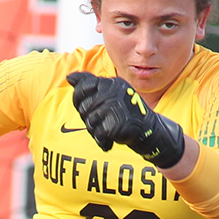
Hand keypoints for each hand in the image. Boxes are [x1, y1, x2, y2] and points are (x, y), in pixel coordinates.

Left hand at [66, 71, 185, 168]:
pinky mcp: (118, 125)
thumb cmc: (125, 113)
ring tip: (109, 130)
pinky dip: (103, 141)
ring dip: (96, 131)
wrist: (149, 131)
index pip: (82, 88)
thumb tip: (69, 77)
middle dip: (89, 119)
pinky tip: (111, 140)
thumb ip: (89, 85)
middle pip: (84, 108)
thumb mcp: (109, 94)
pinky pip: (98, 135)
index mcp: (112, 83)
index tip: (87, 107)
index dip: (79, 100)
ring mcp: (116, 108)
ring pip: (90, 122)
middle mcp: (114, 93)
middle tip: (103, 122)